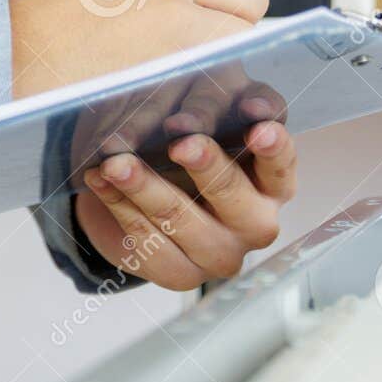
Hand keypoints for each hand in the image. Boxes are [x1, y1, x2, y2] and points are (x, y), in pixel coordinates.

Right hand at [8, 0, 266, 99]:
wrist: (13, 52)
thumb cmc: (53, 19)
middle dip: (241, 15)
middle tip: (213, 38)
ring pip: (246, 20)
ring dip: (229, 45)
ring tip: (192, 59)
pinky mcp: (176, 37)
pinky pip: (227, 51)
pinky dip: (215, 68)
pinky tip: (183, 76)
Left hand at [73, 117, 296, 290]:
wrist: (153, 187)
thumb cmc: (192, 142)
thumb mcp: (211, 116)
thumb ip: (218, 105)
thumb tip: (207, 105)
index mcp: (274, 182)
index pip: (281, 163)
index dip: (272, 146)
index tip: (257, 129)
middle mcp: (256, 222)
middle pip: (232, 195)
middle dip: (205, 167)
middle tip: (180, 143)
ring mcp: (220, 254)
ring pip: (180, 219)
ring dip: (144, 187)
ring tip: (116, 162)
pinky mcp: (182, 276)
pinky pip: (147, 242)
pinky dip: (119, 205)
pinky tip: (100, 179)